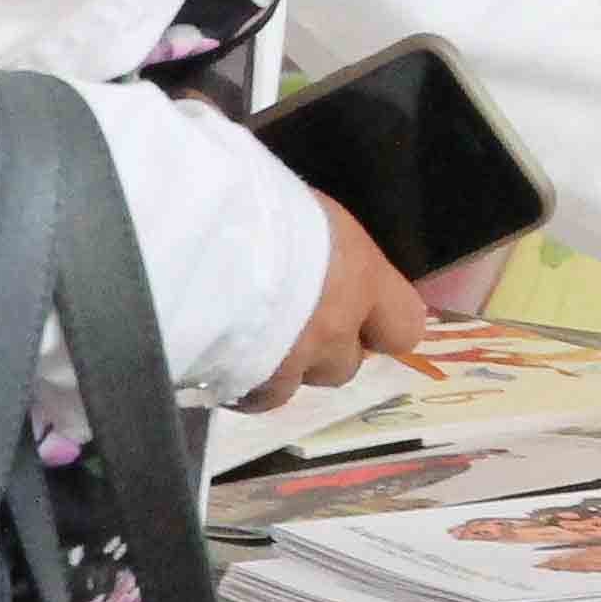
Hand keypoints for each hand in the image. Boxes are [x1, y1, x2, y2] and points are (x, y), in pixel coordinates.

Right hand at [242, 192, 434, 407]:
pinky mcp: (248, 382)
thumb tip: (321, 254)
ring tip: (249, 340)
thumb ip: (323, 248)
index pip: (405, 325)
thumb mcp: (305, 210)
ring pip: (297, 386)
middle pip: (346, 365)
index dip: (383, 328)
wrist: (195, 242)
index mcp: (362, 276)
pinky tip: (223, 359)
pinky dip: (244, 385)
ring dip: (281, 370)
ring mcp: (292, 361)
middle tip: (292, 323)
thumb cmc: (253, 204)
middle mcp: (336, 327)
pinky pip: (255, 398)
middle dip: (323, 351)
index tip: (361, 316)